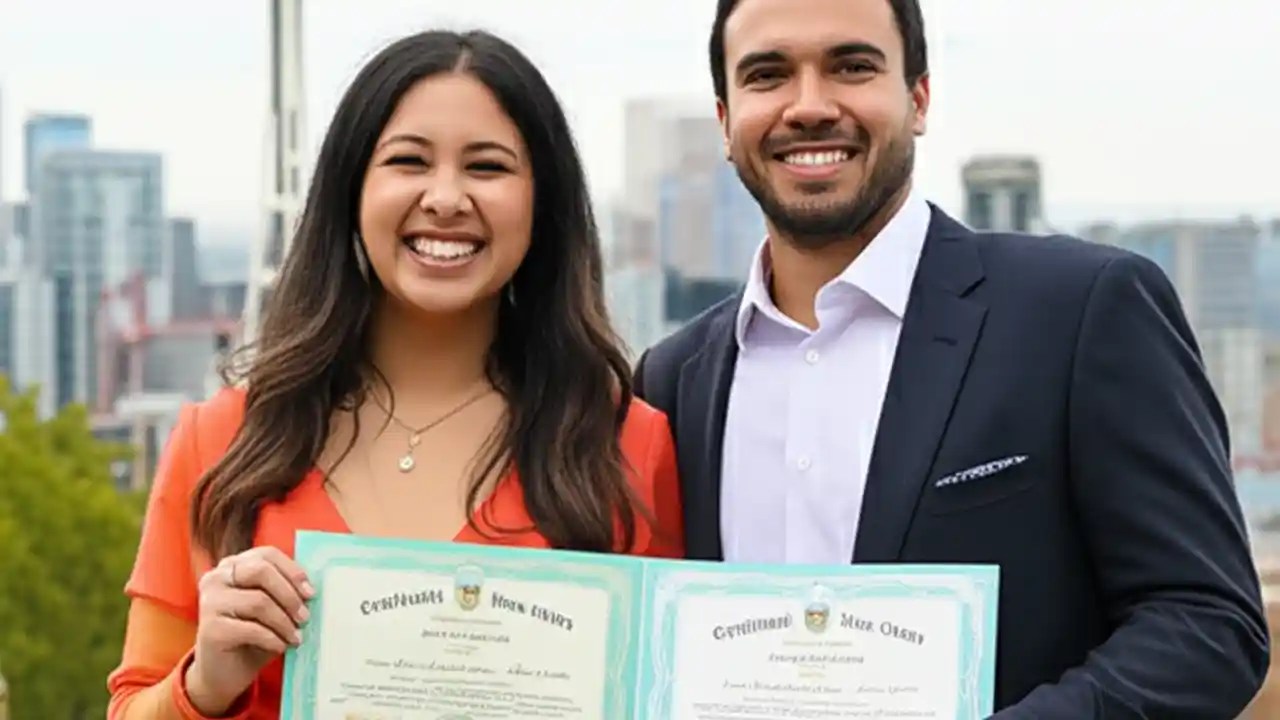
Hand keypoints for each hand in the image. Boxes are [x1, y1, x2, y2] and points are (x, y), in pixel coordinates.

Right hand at [185, 546, 313, 715]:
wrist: (223, 673)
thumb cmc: (251, 635)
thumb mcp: (270, 607)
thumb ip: (284, 590)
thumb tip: (312, 588)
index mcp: (232, 566)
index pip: (267, 554)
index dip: (292, 571)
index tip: (310, 592)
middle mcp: (216, 578)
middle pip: (261, 571)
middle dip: (289, 595)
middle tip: (305, 616)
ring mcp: (210, 602)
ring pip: (259, 602)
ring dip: (284, 622)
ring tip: (296, 636)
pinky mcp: (210, 629)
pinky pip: (251, 629)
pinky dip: (273, 639)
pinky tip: (281, 646)